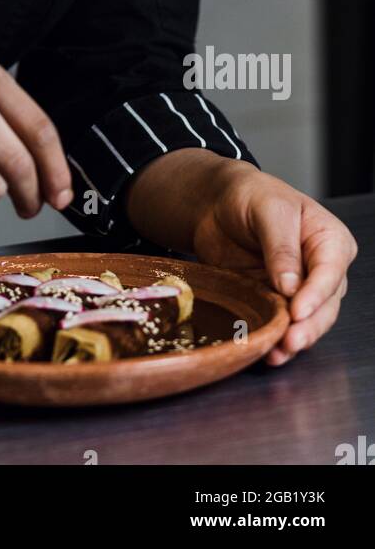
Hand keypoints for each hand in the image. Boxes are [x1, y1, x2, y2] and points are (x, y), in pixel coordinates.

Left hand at [189, 160, 357, 364]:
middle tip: (289, 341)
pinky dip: (275, 340)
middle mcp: (321, 269)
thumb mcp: (269, 210)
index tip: (297, 312)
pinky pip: (281, 325)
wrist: (218, 204)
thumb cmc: (251, 195)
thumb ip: (281, 247)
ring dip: (293, 339)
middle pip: (325, 305)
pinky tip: (266, 352)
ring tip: (276, 353)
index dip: (315, 295)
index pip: (330, 273)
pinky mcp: (276, 301)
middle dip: (308, 326)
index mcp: (330, 241)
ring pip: (307, 322)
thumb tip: (290, 286)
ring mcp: (300, 289)